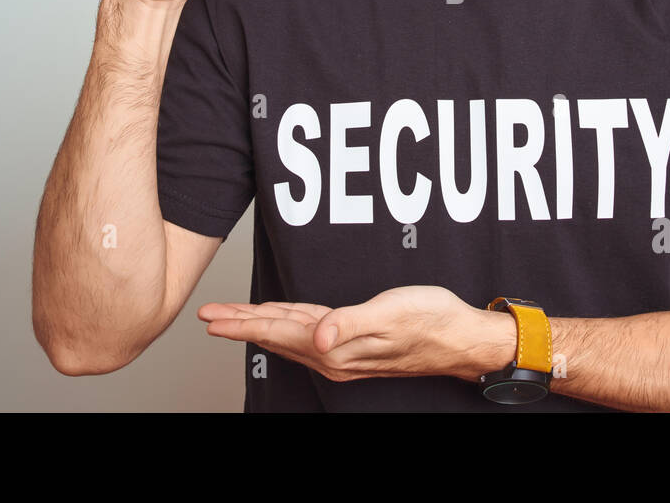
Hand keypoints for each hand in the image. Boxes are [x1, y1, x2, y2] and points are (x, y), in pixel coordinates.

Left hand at [197, 285, 514, 382]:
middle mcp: (334, 354)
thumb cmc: (431, 322)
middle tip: (208, 316)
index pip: (278, 332)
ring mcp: (343, 350)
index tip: (213, 317)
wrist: (460, 337)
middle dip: (239, 325)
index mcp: (336, 349)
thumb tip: (316, 338)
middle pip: (275, 336)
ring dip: (258, 324)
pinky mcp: (353, 340)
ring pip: (288, 334)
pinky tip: (280, 317)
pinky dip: (286, 321)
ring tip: (232, 318)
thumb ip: (349, 325)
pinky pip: (307, 330)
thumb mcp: (390, 315)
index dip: (243, 323)